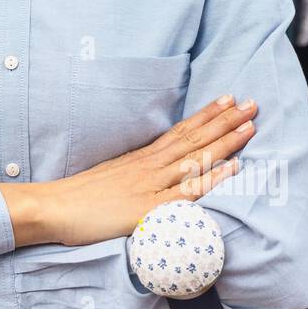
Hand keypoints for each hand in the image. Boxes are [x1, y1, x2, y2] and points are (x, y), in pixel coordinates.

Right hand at [40, 95, 256, 247]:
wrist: (55, 207)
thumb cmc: (79, 197)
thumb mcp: (112, 175)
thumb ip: (136, 172)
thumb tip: (154, 170)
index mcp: (141, 158)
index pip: (180, 131)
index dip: (206, 116)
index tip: (228, 101)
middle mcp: (150, 166)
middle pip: (194, 138)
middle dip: (225, 121)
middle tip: (252, 103)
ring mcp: (151, 185)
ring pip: (196, 158)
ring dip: (226, 141)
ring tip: (250, 125)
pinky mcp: (150, 207)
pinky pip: (187, 191)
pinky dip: (212, 177)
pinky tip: (233, 167)